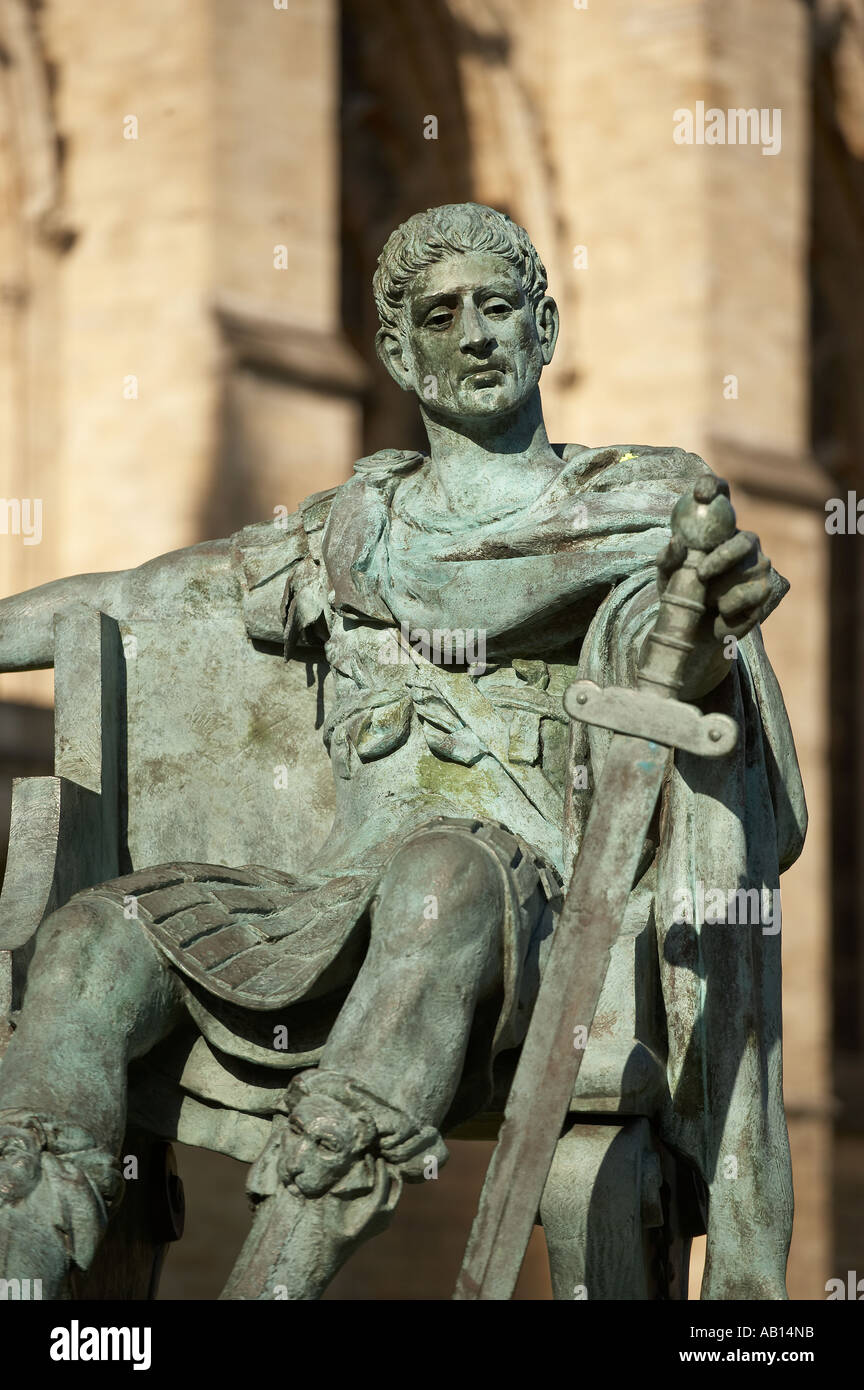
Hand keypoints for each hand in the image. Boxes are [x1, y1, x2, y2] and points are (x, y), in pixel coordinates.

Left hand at [654, 527, 775, 697]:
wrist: (687, 626)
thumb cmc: (679, 588)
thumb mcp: (668, 573)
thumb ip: (669, 556)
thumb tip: (676, 541)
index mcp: (736, 540)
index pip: (743, 543)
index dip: (723, 557)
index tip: (701, 573)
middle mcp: (756, 559)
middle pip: (745, 568)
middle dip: (717, 585)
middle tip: (701, 594)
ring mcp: (762, 583)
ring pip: (745, 593)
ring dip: (720, 601)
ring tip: (706, 602)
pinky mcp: (761, 608)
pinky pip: (747, 613)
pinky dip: (726, 616)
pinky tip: (717, 616)